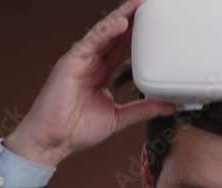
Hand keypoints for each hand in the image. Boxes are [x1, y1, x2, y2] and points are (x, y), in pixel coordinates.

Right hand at [5, 0, 175, 166]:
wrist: (55, 141)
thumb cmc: (77, 129)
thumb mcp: (119, 118)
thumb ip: (143, 109)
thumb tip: (167, 106)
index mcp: (101, 73)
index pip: (122, 48)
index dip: (137, 35)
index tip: (154, 24)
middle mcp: (91, 63)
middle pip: (114, 35)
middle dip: (131, 19)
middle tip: (148, 5)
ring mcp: (80, 61)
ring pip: (103, 33)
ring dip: (121, 18)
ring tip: (137, 5)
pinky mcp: (70, 63)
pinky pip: (90, 42)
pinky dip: (105, 32)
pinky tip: (120, 22)